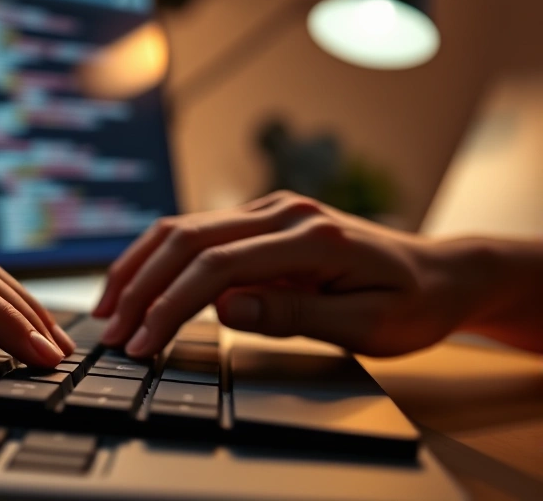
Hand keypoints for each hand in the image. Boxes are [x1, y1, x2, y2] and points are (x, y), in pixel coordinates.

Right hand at [94, 191, 503, 357]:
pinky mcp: (262, 219)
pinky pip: (199, 233)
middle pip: (188, 238)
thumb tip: (223, 309)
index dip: (170, 305)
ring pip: (184, 228)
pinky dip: (162, 259)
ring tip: (110, 307)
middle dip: (141, 286)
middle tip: (111, 330)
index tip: (143, 341)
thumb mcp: (366, 326)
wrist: (441, 273)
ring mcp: (271, 209)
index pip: (218, 267)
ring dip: (141, 267)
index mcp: (311, 236)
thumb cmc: (412, 304)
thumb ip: (293, 316)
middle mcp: (284, 211)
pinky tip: (140, 282)